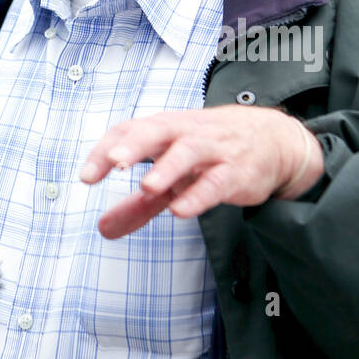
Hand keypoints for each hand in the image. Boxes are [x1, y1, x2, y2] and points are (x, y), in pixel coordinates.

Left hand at [79, 105, 324, 238]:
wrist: (272, 139)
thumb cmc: (209, 153)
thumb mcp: (171, 176)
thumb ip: (138, 205)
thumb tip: (103, 229)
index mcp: (164, 129)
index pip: (130, 130)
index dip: (106, 150)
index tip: (86, 177)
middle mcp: (186, 133)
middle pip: (157, 130)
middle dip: (135, 144)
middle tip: (114, 163)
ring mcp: (213, 150)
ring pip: (189, 151)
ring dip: (168, 167)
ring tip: (147, 187)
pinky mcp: (236, 172)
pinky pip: (217, 181)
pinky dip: (199, 195)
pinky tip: (181, 211)